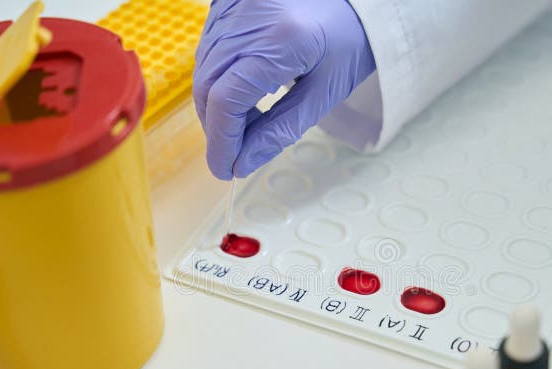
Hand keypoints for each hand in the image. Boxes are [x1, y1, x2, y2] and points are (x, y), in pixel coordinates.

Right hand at [193, 0, 375, 179]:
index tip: (225, 169)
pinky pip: (209, 51)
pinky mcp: (226, 3)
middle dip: (217, 128)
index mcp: (280, 41)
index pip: (227, 100)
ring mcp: (232, 8)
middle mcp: (247, 20)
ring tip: (248, 122)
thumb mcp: (324, 92)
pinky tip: (245, 92)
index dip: (221, 142)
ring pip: (203, 70)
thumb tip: (242, 163)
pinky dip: (219, 80)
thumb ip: (281, 130)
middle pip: (208, 87)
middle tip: (238, 153)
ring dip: (217, 106)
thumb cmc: (348, 40)